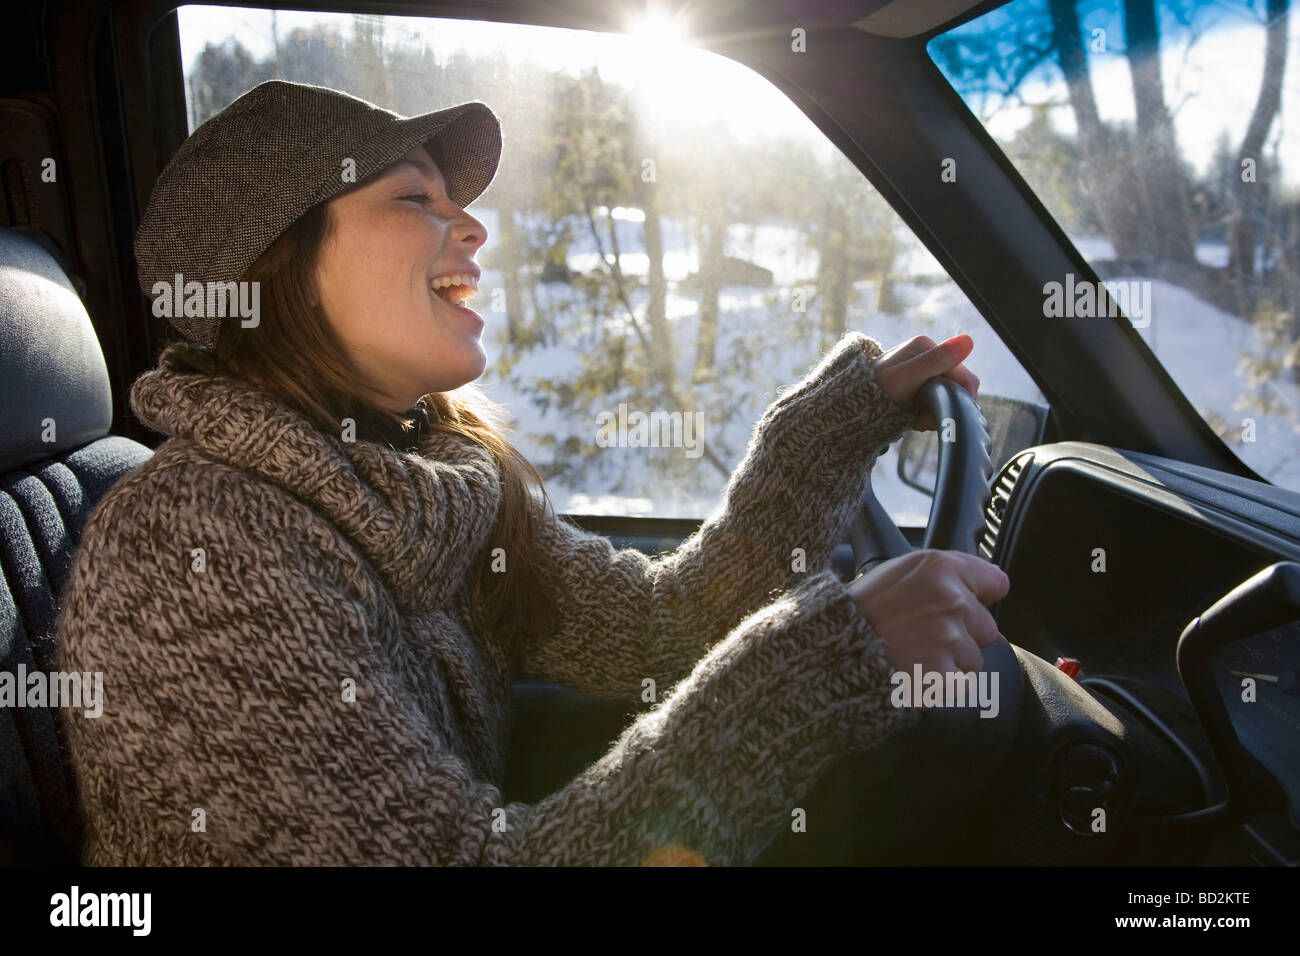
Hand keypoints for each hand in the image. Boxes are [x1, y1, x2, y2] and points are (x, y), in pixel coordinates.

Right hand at [845, 549, 1008, 673]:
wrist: (831, 648)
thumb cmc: (860, 609)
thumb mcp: (899, 571)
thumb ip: (943, 573)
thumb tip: (982, 583)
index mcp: (941, 568)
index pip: (996, 583)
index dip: (980, 597)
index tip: (965, 605)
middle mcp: (951, 599)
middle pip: (986, 627)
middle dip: (963, 635)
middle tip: (923, 634)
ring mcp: (949, 638)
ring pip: (973, 659)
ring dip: (951, 661)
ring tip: (914, 653)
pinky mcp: (944, 674)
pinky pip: (962, 684)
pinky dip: (943, 685)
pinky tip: (916, 672)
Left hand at [872, 334, 979, 430]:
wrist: (850, 405)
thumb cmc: (874, 392)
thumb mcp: (906, 378)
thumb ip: (936, 361)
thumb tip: (968, 340)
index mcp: (926, 345)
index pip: (964, 375)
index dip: (955, 398)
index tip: (937, 413)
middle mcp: (926, 352)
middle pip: (956, 385)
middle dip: (943, 404)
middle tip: (921, 417)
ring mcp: (922, 365)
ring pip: (947, 394)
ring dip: (934, 410)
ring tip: (913, 415)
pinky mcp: (918, 379)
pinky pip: (935, 397)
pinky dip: (926, 410)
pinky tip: (911, 414)